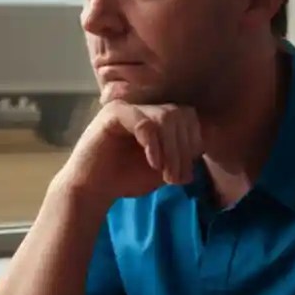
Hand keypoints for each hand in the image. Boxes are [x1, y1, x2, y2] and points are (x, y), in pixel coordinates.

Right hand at [55, 100, 203, 201]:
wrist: (92, 189)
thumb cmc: (125, 178)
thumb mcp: (164, 167)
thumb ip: (182, 155)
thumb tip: (202, 149)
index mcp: (157, 114)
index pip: (189, 115)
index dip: (193, 143)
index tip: (184, 173)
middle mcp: (144, 105)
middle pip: (181, 113)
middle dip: (184, 149)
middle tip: (175, 177)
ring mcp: (128, 106)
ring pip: (166, 116)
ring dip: (171, 150)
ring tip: (165, 174)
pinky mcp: (113, 114)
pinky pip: (144, 122)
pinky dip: (153, 145)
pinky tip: (152, 163)